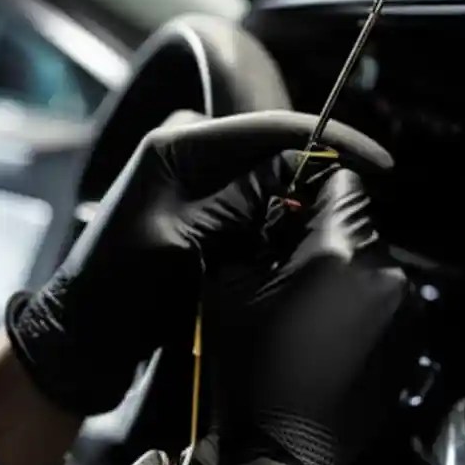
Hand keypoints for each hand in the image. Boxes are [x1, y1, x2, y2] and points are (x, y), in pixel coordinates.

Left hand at [5, 111, 392, 415]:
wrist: (85, 337)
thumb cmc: (119, 291)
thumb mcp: (186, 244)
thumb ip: (241, 202)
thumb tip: (302, 170)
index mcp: (177, 145)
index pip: (270, 127)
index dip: (331, 140)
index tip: (379, 164)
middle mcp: (187, 149)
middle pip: (275, 151)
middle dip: (314, 179)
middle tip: (347, 214)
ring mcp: (195, 177)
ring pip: (270, 180)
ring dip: (295, 206)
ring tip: (308, 238)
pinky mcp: (203, 207)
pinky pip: (255, 203)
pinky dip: (275, 224)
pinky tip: (278, 249)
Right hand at [192, 156, 413, 464]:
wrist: (287, 448)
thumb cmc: (253, 369)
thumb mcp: (233, 289)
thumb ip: (256, 236)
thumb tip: (272, 215)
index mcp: (341, 251)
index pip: (341, 181)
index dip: (311, 188)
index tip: (289, 209)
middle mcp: (385, 270)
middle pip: (358, 221)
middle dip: (326, 233)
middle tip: (291, 263)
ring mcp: (406, 305)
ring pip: (373, 258)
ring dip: (345, 268)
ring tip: (311, 304)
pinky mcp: (413, 334)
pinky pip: (386, 294)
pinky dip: (361, 299)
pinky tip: (332, 329)